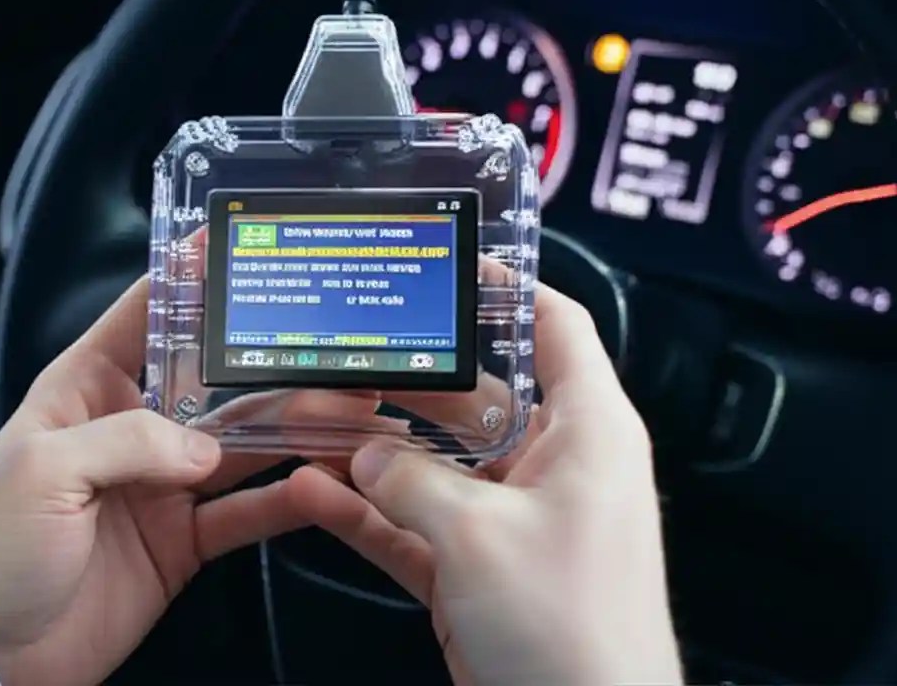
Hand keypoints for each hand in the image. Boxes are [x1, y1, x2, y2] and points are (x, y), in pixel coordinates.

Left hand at [0, 277, 343, 685]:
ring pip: (243, 445)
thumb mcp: (43, 472)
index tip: (238, 249)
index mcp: (84, 391)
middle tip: (327, 348)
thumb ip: (129, 442)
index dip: (188, 280)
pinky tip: (323, 483)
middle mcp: (131, 429)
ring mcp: (162, 486)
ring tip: (350, 410)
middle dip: (270, 364)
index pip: (143, 318)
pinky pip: (245, 512)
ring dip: (296, 429)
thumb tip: (204, 448)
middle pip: (212, 384)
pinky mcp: (183, 541)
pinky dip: (286, 499)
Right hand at [286, 285, 682, 685]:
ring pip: (434, 464)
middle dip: (402, 382)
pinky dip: (369, 512)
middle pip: (472, 396)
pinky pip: (417, 525)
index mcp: (588, 433)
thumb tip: (363, 453)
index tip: (453, 263)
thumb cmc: (575, 633)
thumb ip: (410, 480)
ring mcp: (515, 522)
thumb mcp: (479, 536)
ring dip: (372, 450)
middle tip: (343, 357)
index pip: (556, 328)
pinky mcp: (481, 571)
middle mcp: (555, 468)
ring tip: (308, 423)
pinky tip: (314, 494)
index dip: (508, 287)